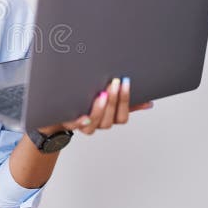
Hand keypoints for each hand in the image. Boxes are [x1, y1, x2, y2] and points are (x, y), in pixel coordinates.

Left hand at [37, 77, 153, 135]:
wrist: (59, 112)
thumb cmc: (87, 104)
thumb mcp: (108, 101)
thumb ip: (127, 103)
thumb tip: (149, 103)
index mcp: (109, 119)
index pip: (122, 117)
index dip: (125, 101)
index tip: (126, 82)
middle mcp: (97, 125)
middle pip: (110, 120)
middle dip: (114, 101)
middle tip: (114, 82)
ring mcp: (82, 125)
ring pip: (94, 124)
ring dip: (100, 109)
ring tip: (101, 94)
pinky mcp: (68, 123)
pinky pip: (75, 125)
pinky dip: (80, 122)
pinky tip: (83, 115)